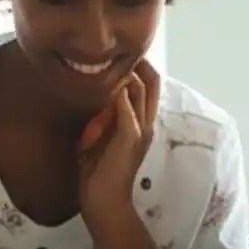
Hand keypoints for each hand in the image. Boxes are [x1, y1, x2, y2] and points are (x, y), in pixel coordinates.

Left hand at [78, 59, 160, 227]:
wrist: (104, 202)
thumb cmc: (98, 174)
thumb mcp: (96, 140)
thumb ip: (99, 121)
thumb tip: (97, 103)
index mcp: (139, 125)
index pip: (148, 87)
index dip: (140, 67)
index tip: (124, 52)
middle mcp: (145, 124)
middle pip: (152, 82)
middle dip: (139, 62)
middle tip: (123, 47)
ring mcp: (139, 131)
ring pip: (143, 90)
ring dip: (129, 73)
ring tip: (115, 59)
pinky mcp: (129, 138)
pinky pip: (128, 110)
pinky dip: (121, 95)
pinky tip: (112, 85)